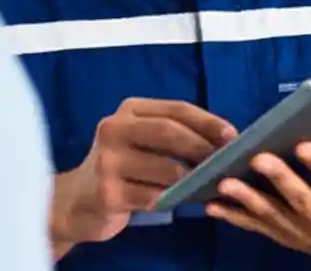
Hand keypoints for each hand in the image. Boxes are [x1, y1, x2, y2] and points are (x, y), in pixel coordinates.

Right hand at [51, 98, 236, 247]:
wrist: (78, 201)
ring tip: (210, 185)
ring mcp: (107, 161)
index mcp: (128, 110)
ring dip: (194, 180)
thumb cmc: (122, 167)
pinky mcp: (108, 193)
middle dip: (203, 147)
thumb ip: (173, 135)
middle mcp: (113, 129)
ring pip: (166, 169)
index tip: (233, 135)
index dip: (208, 121)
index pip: (176, 109)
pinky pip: (154, 197)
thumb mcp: (140, 140)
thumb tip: (223, 139)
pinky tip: (183, 201)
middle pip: (169, 132)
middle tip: (226, 162)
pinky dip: (174, 200)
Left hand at [205, 138, 310, 267]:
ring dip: (247, 200)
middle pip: (300, 199)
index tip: (305, 144)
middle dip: (279, 180)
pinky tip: (211, 204)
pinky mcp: (283, 235)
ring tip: (224, 182)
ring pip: (272, 214)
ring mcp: (301, 231)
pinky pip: (255, 226)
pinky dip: (233, 216)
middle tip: (259, 158)